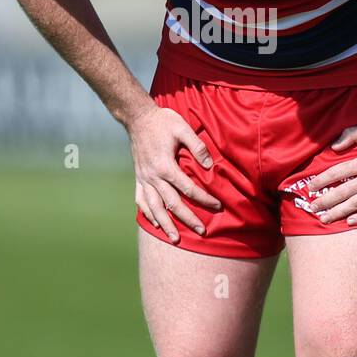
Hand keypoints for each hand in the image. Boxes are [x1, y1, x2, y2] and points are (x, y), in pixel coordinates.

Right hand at [127, 105, 220, 242]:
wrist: (138, 118)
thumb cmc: (163, 122)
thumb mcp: (183, 128)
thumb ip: (197, 146)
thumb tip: (209, 166)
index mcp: (165, 166)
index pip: (188, 188)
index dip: (204, 199)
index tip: (218, 205)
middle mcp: (153, 176)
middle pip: (172, 203)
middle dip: (188, 219)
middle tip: (202, 231)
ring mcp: (143, 178)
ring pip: (154, 207)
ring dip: (165, 224)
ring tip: (175, 239)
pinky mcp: (138, 178)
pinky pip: (141, 200)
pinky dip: (148, 214)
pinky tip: (155, 223)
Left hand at [306, 123, 356, 226]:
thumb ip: (351, 135)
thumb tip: (334, 147)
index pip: (337, 173)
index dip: (321, 181)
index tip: (310, 188)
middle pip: (343, 192)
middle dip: (325, 201)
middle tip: (312, 208)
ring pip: (356, 204)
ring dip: (338, 212)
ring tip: (325, 219)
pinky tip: (350, 222)